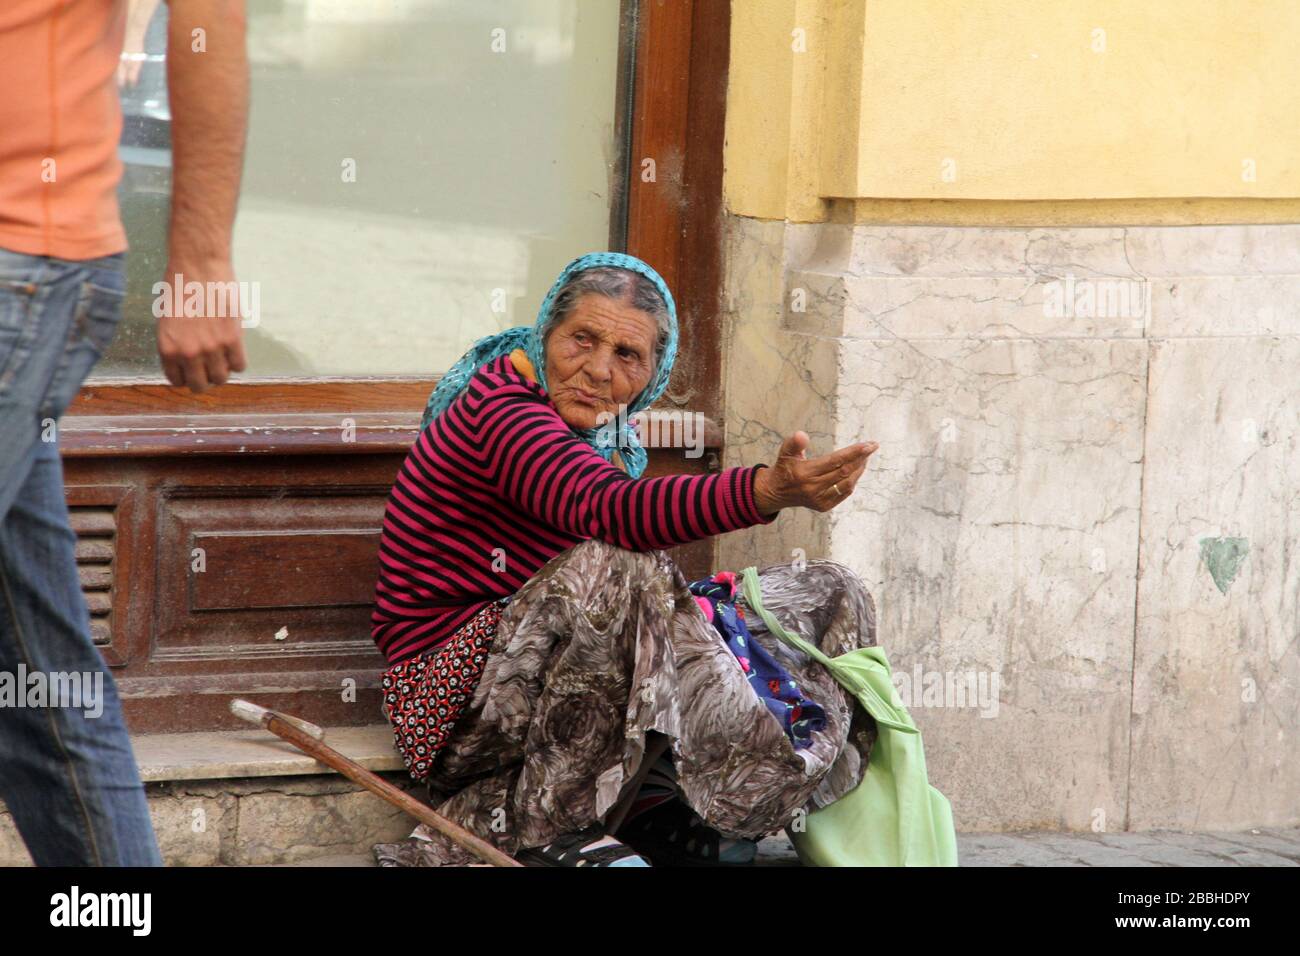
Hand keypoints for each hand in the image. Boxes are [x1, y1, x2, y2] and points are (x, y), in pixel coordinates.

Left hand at [156, 259, 247, 392]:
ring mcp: (212, 348)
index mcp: (168, 349)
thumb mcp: (168, 321)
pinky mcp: (232, 339)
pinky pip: (239, 365)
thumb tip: (189, 359)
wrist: (198, 267)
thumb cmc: (180, 287)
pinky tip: (234, 349)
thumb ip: (177, 343)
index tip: (192, 371)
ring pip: (222, 378)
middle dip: (204, 380)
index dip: (186, 377)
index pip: (177, 381)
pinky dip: (237, 361)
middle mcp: (188, 353)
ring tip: (223, 359)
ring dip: (222, 372)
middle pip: (200, 385)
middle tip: (209, 369)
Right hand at [753, 432, 877, 514]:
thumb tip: (802, 434)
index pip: (834, 461)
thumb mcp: (785, 453)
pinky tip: (857, 470)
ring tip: (865, 457)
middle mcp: (813, 488)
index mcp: (804, 474)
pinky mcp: (823, 506)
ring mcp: (819, 499)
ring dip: (859, 470)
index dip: (853, 452)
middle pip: (844, 472)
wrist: (776, 492)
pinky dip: (853, 481)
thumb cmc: (784, 468)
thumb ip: (793, 443)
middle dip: (861, 458)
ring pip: (847, 484)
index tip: (869, 444)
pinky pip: (844, 493)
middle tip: (872, 446)